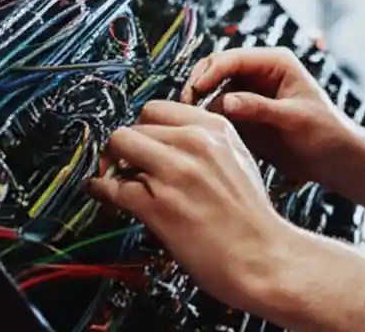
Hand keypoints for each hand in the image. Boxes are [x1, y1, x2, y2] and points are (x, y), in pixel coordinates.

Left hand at [87, 101, 294, 311]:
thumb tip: (166, 142)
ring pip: (119, 146)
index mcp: (216, 129)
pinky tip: (103, 195)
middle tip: (125, 164)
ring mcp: (175, 173)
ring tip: (115, 180)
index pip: (158, 108)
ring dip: (112, 165)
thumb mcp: (239, 160)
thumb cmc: (252, 217)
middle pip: (134, 126)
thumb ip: (206, 143)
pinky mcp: (158, 205)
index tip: (141, 142)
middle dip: (125, 146)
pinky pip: (113, 186)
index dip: (143, 127)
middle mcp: (195, 143)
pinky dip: (102, 190)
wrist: (262, 255)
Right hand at [181, 48, 359, 187]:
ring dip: (198, 104)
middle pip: (215, 70)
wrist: (336, 159)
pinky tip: (199, 133)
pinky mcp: (244, 114)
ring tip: (187, 124)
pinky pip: (217, 112)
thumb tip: (224, 101)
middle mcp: (259, 73)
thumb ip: (260, 109)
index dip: (210, 73)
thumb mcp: (295, 119)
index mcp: (275, 62)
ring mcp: (249, 93)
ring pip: (212, 91)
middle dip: (198, 86)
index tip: (195, 92)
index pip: (233, 58)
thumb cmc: (326, 133)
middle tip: (183, 108)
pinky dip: (206, 119)